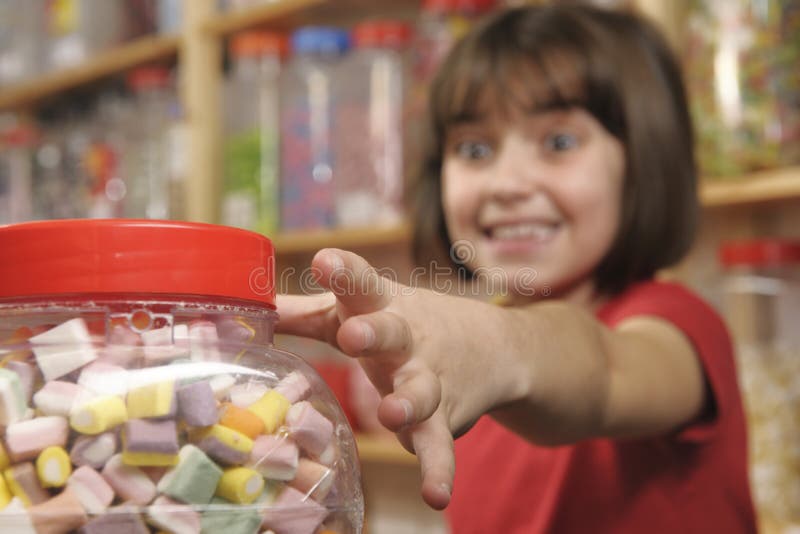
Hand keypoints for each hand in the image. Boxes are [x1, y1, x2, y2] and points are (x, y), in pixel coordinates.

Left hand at [276, 249, 520, 509]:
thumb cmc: (401, 324)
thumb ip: (305, 312)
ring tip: (391, 413)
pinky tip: (436, 494)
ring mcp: (428, 378)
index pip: (361, 283)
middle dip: (373, 332)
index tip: (325, 259)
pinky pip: (439, 444)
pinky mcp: (444, 418)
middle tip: (353, 334)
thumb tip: (247, 306)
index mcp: (379, 306)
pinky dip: (439, 468)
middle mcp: (405, 339)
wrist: (490, 346)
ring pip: (418, 390)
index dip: (344, 271)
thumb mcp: (359, 309)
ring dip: (406, 402)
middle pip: (390, 332)